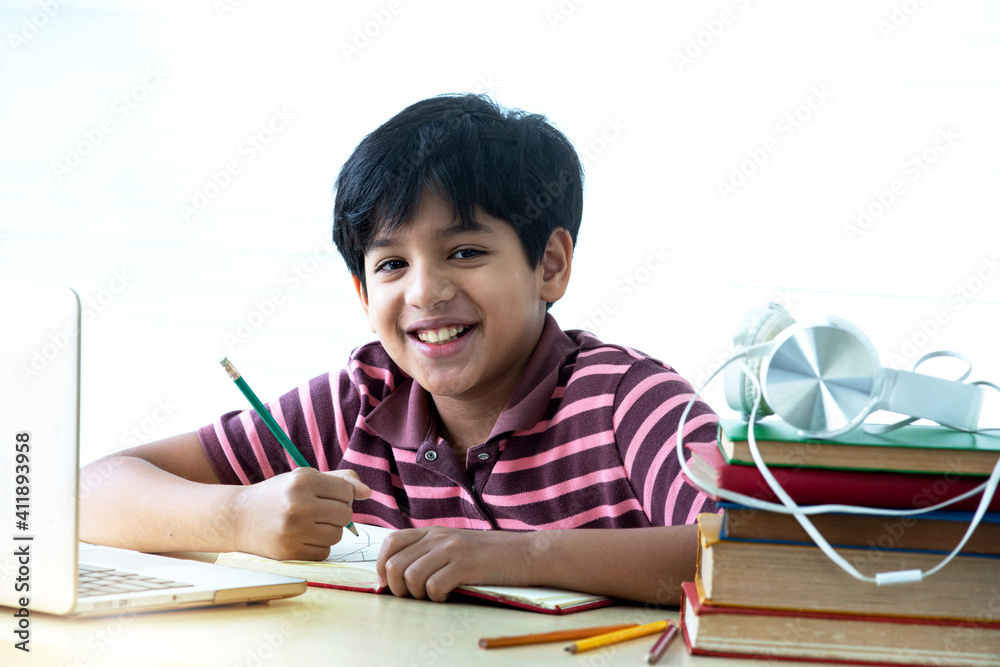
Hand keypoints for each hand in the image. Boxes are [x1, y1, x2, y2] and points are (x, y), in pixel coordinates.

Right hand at [231, 468, 370, 560]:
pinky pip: (324, 552)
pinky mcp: (290, 552)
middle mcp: (298, 504)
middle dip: (338, 514)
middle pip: (345, 514)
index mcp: (302, 481)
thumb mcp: (304, 478)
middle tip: (320, 511)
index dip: (343, 494)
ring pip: (337, 535)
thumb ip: (340, 480)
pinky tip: (301, 537)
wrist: (237, 518)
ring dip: (329, 531)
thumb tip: (368, 493)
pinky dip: (318, 546)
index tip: (329, 496)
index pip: (347, 490)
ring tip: (310, 524)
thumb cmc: (277, 496)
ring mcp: (293, 530)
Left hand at [376, 527, 532, 601]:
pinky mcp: (465, 565)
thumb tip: (398, 575)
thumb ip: (429, 553)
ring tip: (433, 596)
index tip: (392, 583)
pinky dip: (437, 598)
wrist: (524, 553)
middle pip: (395, 564)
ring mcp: (452, 549)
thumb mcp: (454, 545)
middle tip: (414, 596)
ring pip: (411, 577)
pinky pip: (434, 586)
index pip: (390, 542)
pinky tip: (450, 595)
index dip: (382, 566)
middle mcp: (438, 537)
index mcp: (432, 532)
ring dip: (418, 595)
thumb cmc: (489, 555)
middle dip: (398, 589)